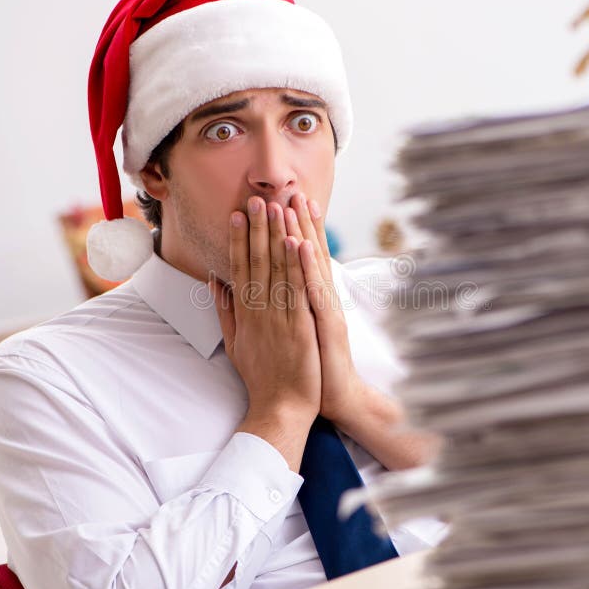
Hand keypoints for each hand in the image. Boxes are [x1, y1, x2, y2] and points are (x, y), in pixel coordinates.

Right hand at [209, 196, 321, 423]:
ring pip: (276, 270)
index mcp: (244, 313)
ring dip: (276, 236)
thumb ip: (224, 311)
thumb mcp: (234, 342)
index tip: (237, 214)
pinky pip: (297, 290)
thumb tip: (215, 282)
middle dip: (257, 228)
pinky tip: (296, 242)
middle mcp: (259, 310)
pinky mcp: (299, 326)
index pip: (239, 268)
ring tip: (276, 208)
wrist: (280, 408)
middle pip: (256, 262)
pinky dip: (296, 265)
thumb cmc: (260, 376)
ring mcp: (279, 317)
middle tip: (256, 199)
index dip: (238, 239)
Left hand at [284, 193, 367, 424]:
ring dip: (302, 234)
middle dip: (297, 222)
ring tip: (294, 207)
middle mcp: (319, 299)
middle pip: (306, 255)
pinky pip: (315, 292)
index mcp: (307, 301)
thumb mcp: (291, 333)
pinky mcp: (327, 324)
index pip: (296, 260)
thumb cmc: (310, 367)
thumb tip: (254, 288)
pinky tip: (301, 248)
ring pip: (311, 266)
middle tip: (290, 191)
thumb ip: (277, 308)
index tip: (281, 204)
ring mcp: (325, 309)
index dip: (289, 231)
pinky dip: (307, 268)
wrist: (334, 396)